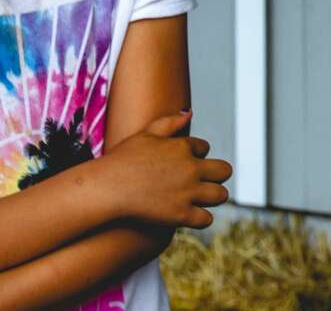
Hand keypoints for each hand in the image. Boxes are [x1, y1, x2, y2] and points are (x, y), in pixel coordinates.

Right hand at [102, 111, 232, 227]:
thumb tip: (189, 113)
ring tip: (202, 199)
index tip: (185, 162)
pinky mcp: (180, 214)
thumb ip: (170, 122)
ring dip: (214, 197)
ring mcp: (187, 192)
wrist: (105, 188)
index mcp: (183, 147)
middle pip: (224, 171)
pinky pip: (206, 219)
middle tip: (205, 181)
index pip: (204, 148)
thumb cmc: (121, 160)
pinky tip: (192, 216)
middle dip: (217, 175)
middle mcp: (190, 168)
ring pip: (220, 195)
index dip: (196, 155)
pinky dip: (201, 218)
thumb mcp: (145, 134)